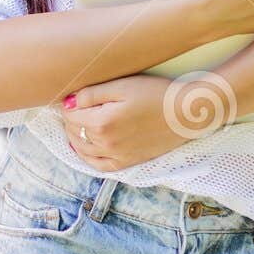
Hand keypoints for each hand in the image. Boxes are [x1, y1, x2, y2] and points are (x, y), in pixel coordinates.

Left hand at [58, 73, 205, 171]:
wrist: (187, 114)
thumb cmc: (156, 94)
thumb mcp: (121, 86)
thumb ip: (90, 94)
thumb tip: (67, 103)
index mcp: (101, 123)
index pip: (69, 115)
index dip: (69, 104)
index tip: (75, 97)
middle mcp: (106, 144)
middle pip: (73, 132)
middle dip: (71, 119)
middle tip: (77, 108)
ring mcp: (117, 156)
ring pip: (82, 150)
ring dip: (75, 136)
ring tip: (77, 124)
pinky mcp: (128, 162)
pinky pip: (99, 166)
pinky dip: (87, 157)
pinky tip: (85, 148)